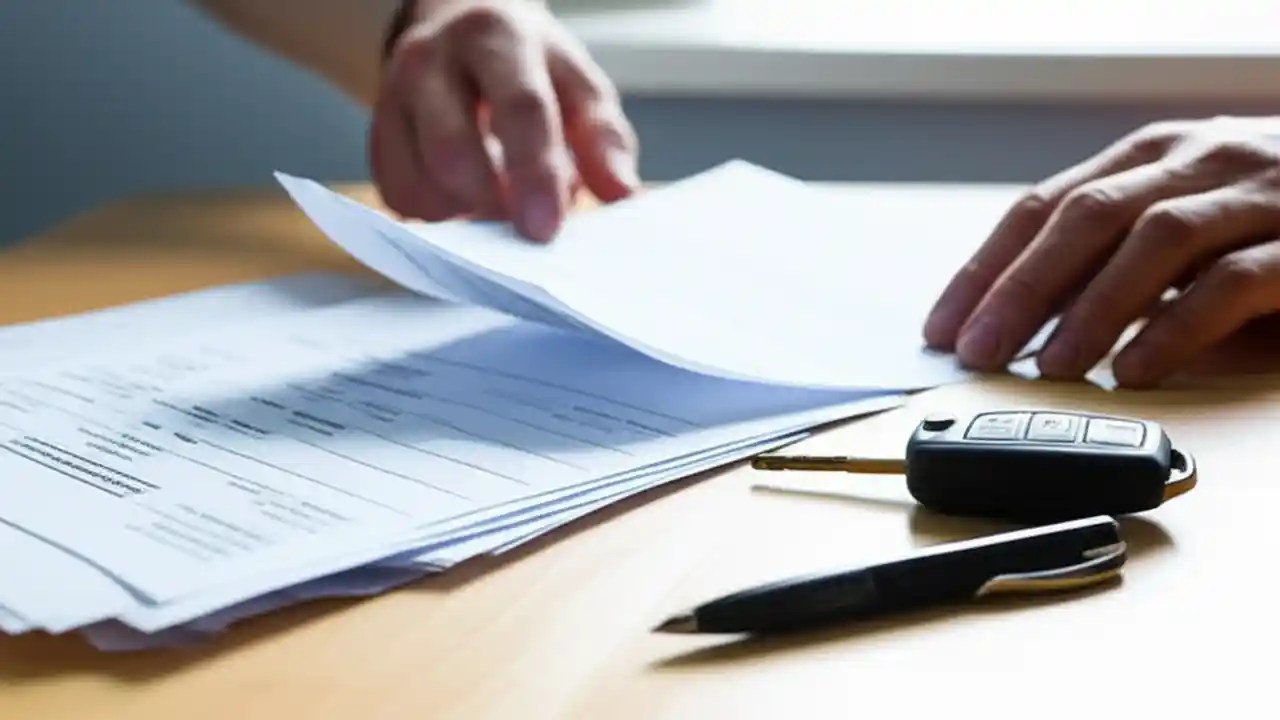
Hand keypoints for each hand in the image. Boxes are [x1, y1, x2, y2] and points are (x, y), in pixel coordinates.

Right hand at [370, 0, 639, 241]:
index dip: (535, 173)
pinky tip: (466, 201)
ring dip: (465, 216)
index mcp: (498, 38)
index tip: (546, 230)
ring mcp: (393, 94)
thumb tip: (626, 197)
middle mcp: (433, 58)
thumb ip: (604, 141)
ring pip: (418, 183)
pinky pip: (397, 195)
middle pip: (453, 150)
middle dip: (492, 205)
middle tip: (527, 230)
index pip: (519, 108)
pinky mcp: (376, 132)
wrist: (462, 36)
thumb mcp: (579, 89)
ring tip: (499, 205)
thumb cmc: (532, 72)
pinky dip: (437, 216)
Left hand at [923, 115, 1279, 387]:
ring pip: (1154, 240)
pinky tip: (1134, 371)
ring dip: (1092, 309)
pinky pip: (1233, 281)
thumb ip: (1110, 260)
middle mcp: (1195, 161)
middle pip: (1086, 217)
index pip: (1044, 206)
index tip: (942, 327)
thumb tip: (1022, 323)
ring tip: (1049, 367)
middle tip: (976, 351)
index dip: (986, 269)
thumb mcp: (1178, 225)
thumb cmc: (1268, 216)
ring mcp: (1256, 194)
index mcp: (1148, 156)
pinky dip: (1175, 327)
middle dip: (1019, 289)